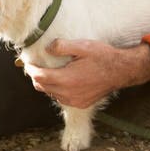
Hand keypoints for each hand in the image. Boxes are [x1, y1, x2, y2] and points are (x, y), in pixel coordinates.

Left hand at [23, 39, 149, 108]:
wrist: (122, 71)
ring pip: (51, 94)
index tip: (27, 62)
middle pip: (42, 87)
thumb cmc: (103, 57)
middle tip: (36, 65)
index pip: (39, 77)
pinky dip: (58, 90)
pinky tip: (63, 80)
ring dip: (47, 83)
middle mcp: (68, 94)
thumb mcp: (82, 46)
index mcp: (66, 79)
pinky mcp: (81, 103)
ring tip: (50, 71)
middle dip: (36, 76)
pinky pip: (62, 98)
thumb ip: (62, 46)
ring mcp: (75, 101)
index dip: (31, 69)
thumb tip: (48, 48)